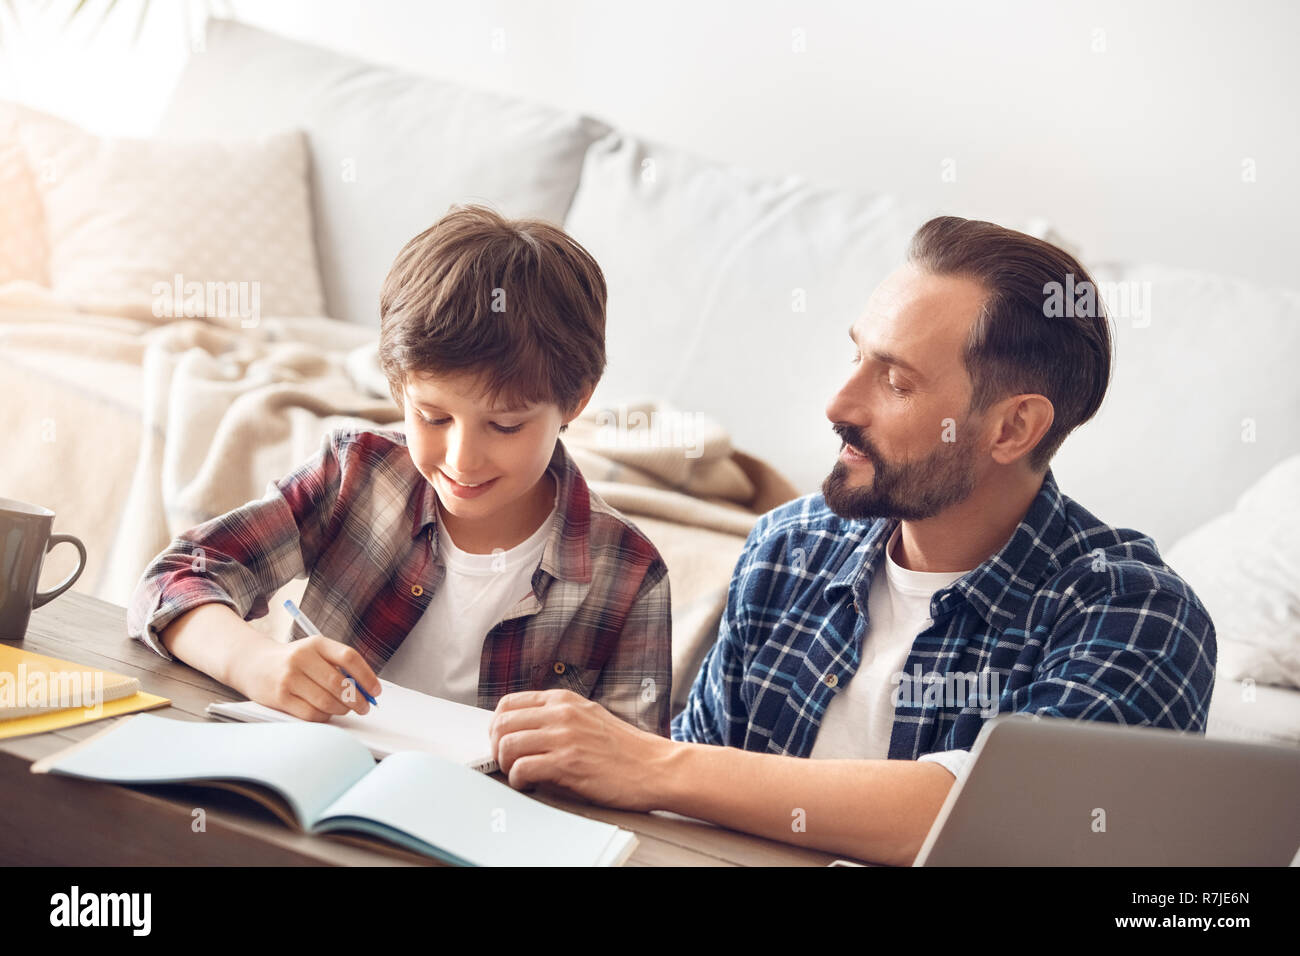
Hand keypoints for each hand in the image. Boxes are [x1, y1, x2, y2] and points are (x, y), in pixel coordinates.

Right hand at [233, 633, 381, 721]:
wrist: (253, 663)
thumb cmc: (293, 661)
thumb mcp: (315, 652)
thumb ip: (339, 666)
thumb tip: (366, 689)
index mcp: (317, 643)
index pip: (349, 658)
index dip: (367, 676)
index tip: (376, 691)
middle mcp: (302, 658)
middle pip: (339, 683)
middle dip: (357, 699)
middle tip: (365, 707)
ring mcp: (289, 678)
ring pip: (326, 701)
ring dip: (341, 710)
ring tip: (345, 709)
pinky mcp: (279, 697)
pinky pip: (310, 713)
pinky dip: (324, 717)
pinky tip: (327, 714)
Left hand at [488, 689, 672, 810]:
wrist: (655, 768)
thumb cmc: (625, 749)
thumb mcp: (588, 717)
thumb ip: (556, 717)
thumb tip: (522, 730)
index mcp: (564, 700)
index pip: (508, 703)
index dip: (497, 726)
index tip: (502, 742)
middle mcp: (561, 713)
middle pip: (501, 724)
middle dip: (496, 747)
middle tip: (508, 763)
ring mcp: (564, 737)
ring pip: (506, 746)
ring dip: (506, 766)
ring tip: (521, 775)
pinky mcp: (568, 763)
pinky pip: (522, 769)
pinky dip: (519, 781)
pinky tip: (532, 784)